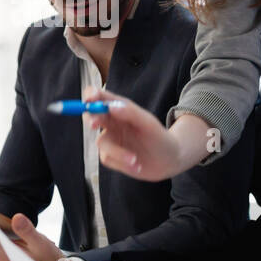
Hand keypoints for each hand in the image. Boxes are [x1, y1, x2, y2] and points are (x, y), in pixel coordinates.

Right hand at [84, 87, 204, 181]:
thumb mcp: (148, 123)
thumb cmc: (160, 137)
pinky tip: (137, 165)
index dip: (91, 95)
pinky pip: (107, 158)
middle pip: (91, 116)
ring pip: (101, 143)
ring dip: (117, 152)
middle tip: (95, 124)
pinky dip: (121, 162)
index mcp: (120, 109)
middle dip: (91, 119)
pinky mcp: (112, 156)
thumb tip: (110, 106)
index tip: (90, 99)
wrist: (169, 162)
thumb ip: (130, 112)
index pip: (100, 97)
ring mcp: (111, 140)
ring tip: (135, 160)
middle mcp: (112, 123)